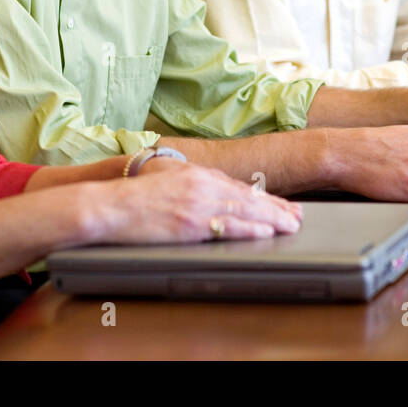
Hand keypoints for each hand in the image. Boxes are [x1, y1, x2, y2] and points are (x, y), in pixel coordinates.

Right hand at [102, 163, 302, 242]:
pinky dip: (251, 229)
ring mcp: (198, 204)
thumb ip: (190, 183)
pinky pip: (228, 226)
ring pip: (244, 210)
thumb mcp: (166, 179)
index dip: (263, 197)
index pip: (239, 186)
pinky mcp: (191, 224)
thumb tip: (209, 188)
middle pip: (248, 197)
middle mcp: (202, 186)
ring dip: (272, 218)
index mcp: (197, 174)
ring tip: (291, 225)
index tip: (281, 204)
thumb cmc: (132, 195)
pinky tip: (266, 232)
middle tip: (297, 216)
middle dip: (276, 207)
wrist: (110, 205)